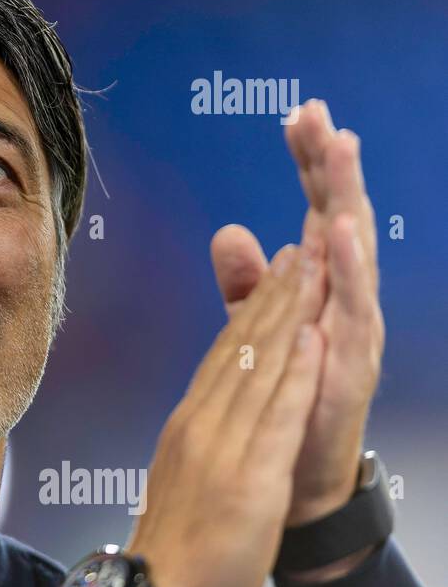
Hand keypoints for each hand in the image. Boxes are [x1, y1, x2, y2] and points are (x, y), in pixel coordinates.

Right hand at [125, 242, 326, 586]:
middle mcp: (200, 425)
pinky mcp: (248, 478)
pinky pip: (277, 414)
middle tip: (296, 249)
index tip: (271, 275)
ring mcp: (222, 448)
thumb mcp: (182, 478)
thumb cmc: (173, 548)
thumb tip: (212, 414)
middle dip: (272, 295)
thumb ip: (200, 440)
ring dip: (288, 313)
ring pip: (259, 367)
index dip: (250, 311)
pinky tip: (310, 334)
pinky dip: (296, 371)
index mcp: (187, 426)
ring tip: (309, 268)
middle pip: (240, 349)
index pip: (224, 356)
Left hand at [210, 99, 382, 525]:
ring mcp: (352, 329)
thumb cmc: (286, 396)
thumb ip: (247, 284)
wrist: (296, 473)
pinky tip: (339, 232)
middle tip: (320, 114)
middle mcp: (342, 298)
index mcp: (317, 284)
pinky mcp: (352, 365)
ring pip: (355, 254)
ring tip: (339, 150)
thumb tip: (232, 230)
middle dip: (331, 166)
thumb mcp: (258, 332)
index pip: (315, 208)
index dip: (308, 164)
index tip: (295, 113)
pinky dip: (349, 271)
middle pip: (340, 217)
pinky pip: (354, 311)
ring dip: (347, 199)